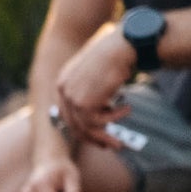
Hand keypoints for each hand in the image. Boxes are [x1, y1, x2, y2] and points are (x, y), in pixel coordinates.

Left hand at [54, 25, 134, 147]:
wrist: (119, 46)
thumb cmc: (113, 57)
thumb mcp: (95, 74)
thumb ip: (89, 92)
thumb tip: (95, 116)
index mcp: (62, 82)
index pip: (67, 114)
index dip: (81, 128)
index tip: (96, 136)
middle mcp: (63, 90)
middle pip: (74, 124)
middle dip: (93, 138)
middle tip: (110, 146)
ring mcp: (72, 97)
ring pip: (86, 128)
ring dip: (104, 136)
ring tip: (119, 142)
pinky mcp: (84, 103)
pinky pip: (99, 122)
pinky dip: (115, 118)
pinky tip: (128, 108)